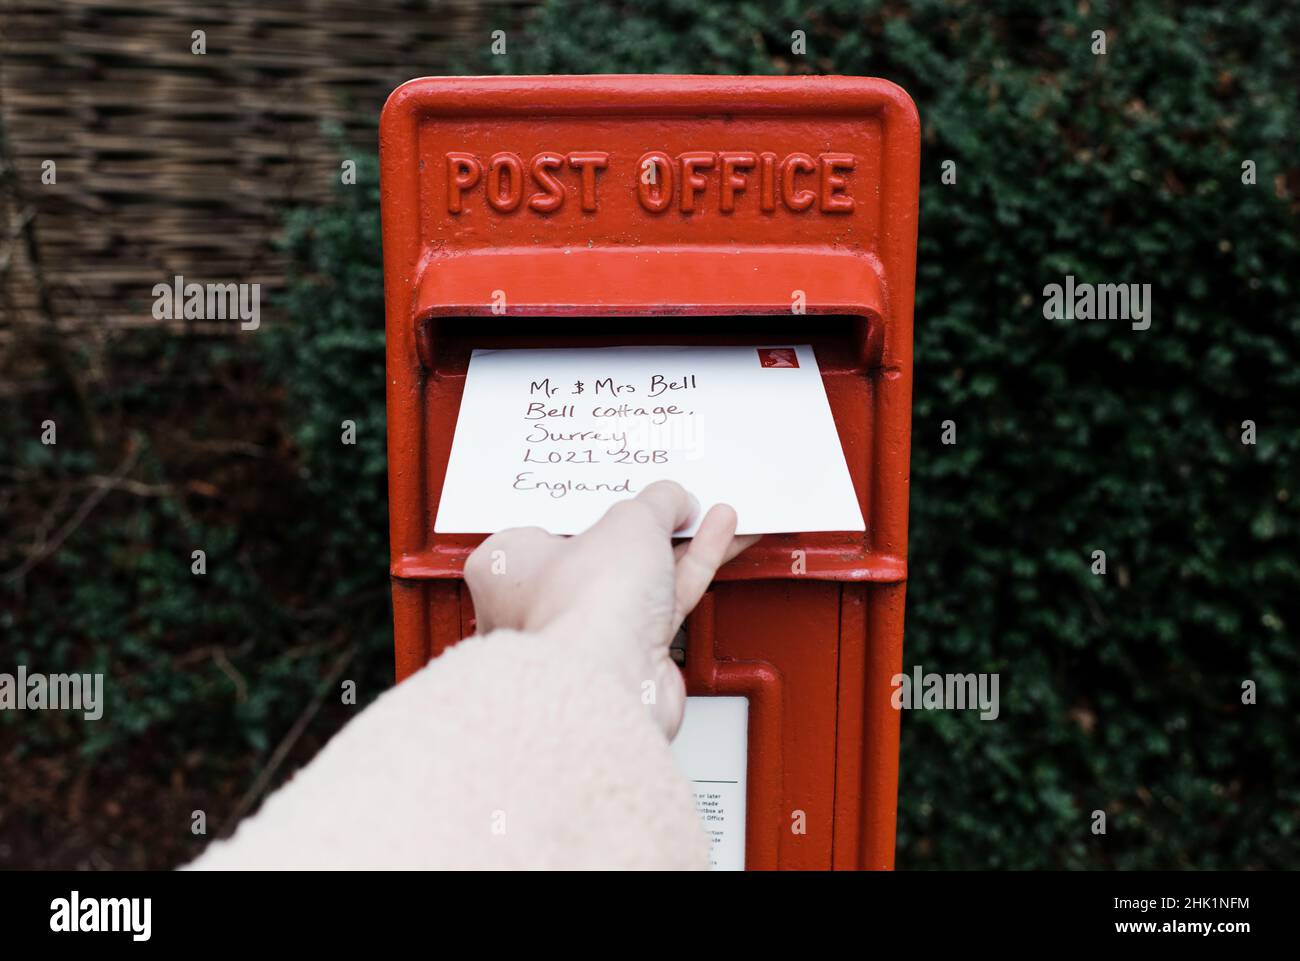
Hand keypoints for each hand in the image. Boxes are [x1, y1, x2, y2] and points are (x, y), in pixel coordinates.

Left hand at [463, 481, 758, 736]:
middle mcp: (537, 605)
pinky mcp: (627, 657)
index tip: (623, 489)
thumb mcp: (628, 521)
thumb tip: (671, 498)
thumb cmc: (582, 609)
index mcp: (506, 565)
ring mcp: (584, 634)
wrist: (608, 683)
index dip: (590, 504)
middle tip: (671, 503)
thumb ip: (654, 503)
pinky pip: (662, 603)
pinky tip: (717, 539)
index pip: (548, 522)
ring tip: (707, 512)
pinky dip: (690, 569)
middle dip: (643, 528)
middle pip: (600, 552)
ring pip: (638, 579)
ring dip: (678, 544)